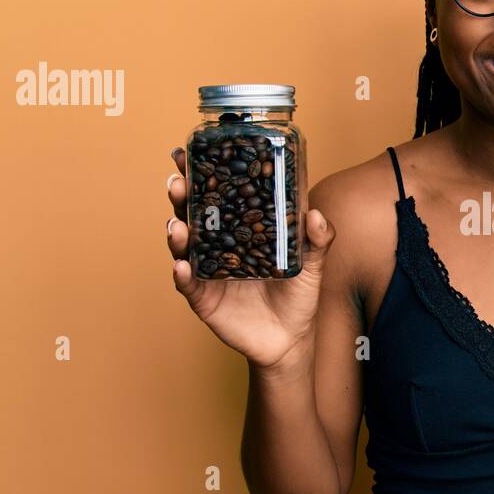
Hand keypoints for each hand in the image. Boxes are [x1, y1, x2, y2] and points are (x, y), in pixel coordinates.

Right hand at [165, 145, 334, 369]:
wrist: (290, 339)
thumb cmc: (298, 295)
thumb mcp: (313, 264)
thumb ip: (317, 240)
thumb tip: (315, 215)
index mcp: (240, 228)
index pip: (217, 196)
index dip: (201, 175)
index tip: (188, 154)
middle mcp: (218, 245)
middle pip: (193, 214)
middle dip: (181, 197)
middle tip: (177, 182)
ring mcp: (207, 271)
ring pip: (184, 247)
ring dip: (177, 233)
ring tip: (177, 223)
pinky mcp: (204, 298)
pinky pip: (189, 285)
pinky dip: (183, 275)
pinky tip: (182, 266)